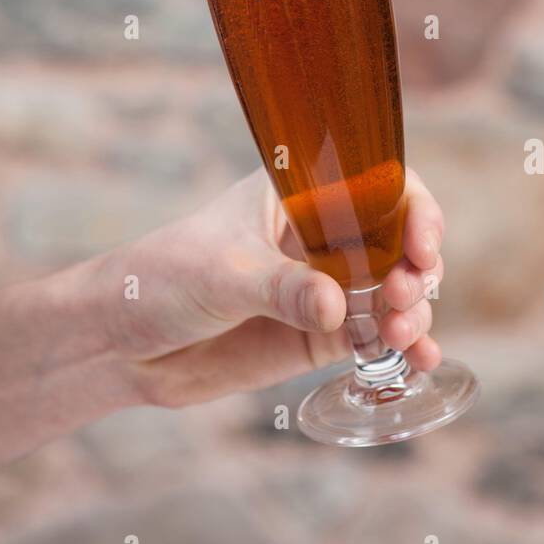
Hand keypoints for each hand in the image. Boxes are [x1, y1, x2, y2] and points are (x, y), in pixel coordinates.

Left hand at [89, 167, 444, 408]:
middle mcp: (320, 235)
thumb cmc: (162, 277)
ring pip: (395, 291)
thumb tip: (339, 309)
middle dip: (416, 267)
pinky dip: (404, 346)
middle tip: (404, 296)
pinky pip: (376, 336)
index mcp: (299, 192)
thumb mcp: (222, 273)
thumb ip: (281, 289)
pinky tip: (420, 359)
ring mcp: (324, 286)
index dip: (412, 208)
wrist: (122, 340)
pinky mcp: (320, 335)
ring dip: (414, 309)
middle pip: (397, 240)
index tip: (421, 245)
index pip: (376, 184)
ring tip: (401, 334)